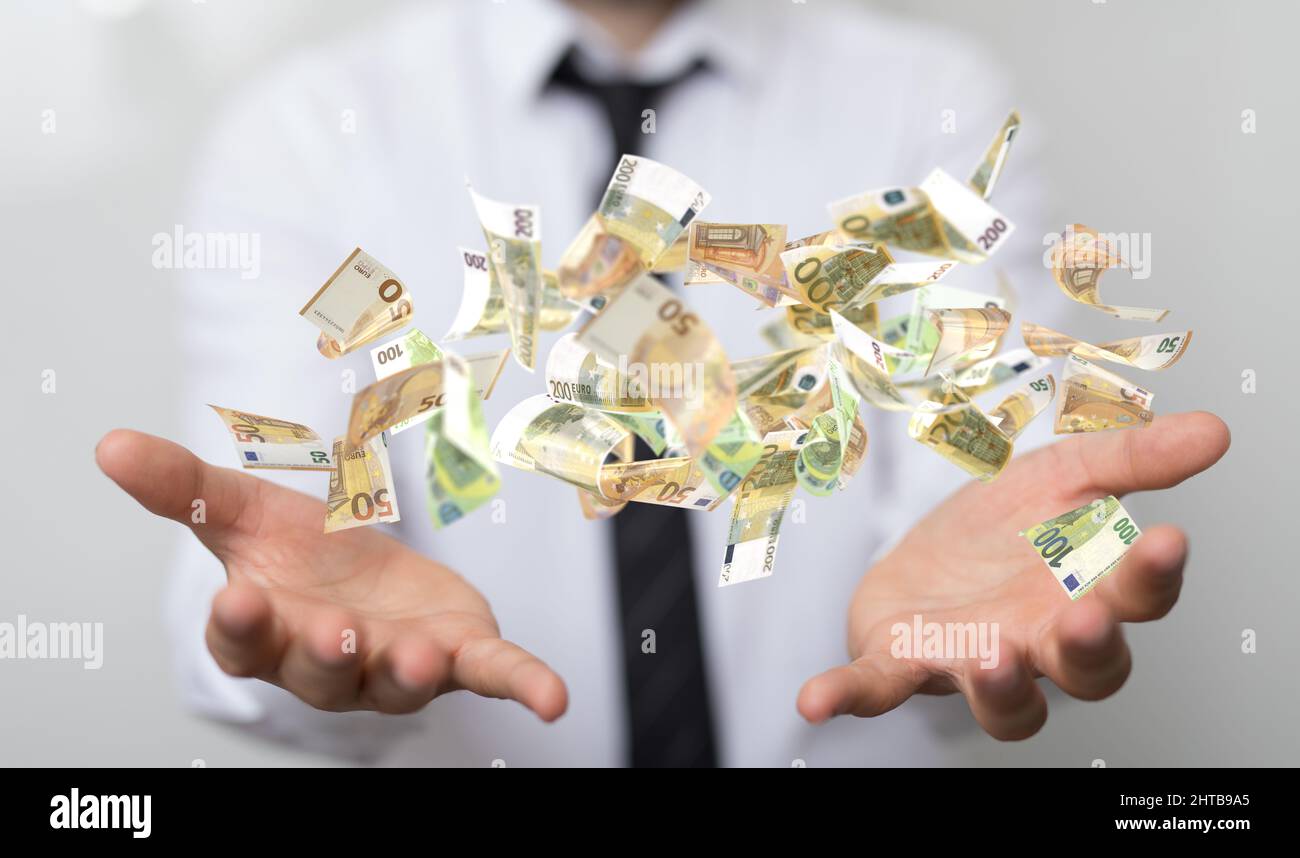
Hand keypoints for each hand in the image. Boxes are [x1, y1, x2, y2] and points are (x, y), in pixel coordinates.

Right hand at [95, 429, 566, 717]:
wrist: (368, 571)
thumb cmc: (302, 554)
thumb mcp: (244, 511)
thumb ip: (185, 488)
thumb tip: (109, 444)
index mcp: (268, 631)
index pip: (242, 640)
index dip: (239, 625)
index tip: (237, 597)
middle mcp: (329, 660)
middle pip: (320, 669)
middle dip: (325, 653)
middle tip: (332, 630)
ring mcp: (397, 662)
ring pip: (398, 680)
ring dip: (408, 671)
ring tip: (418, 655)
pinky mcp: (458, 655)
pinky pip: (492, 676)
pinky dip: (523, 686)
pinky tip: (554, 699)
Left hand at [797, 411, 1228, 738]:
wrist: (924, 552)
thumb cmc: (1001, 529)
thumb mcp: (1061, 474)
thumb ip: (1129, 458)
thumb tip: (1214, 430)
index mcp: (1084, 593)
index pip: (1135, 598)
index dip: (1151, 574)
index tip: (1165, 538)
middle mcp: (1039, 640)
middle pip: (1084, 668)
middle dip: (1088, 647)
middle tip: (1085, 618)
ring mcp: (970, 659)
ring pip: (1004, 704)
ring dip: (1000, 688)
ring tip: (991, 654)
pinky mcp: (903, 661)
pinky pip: (878, 688)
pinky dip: (850, 694)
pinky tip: (816, 699)